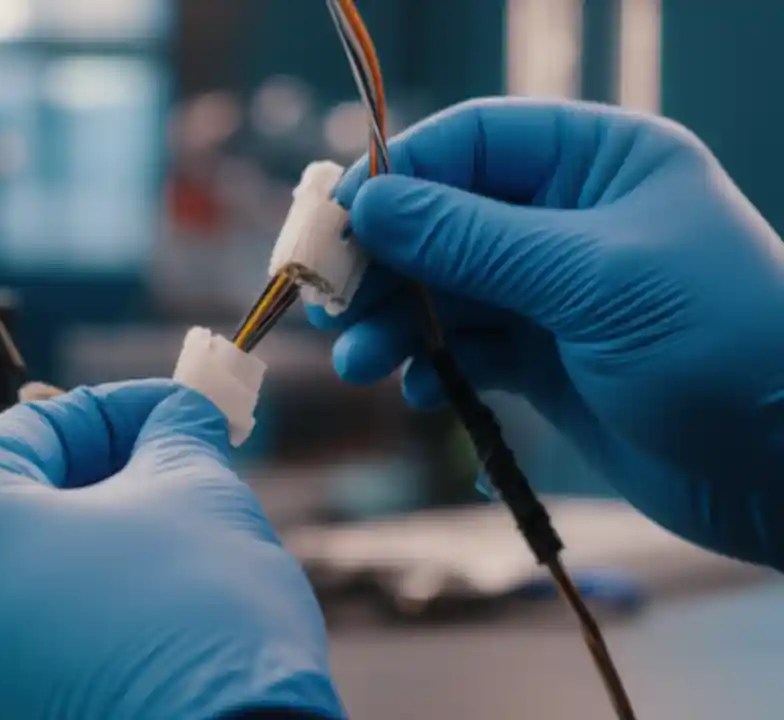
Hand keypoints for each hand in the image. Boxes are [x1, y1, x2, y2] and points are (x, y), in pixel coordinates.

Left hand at [0, 380, 342, 719]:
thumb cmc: (205, 623)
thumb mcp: (197, 490)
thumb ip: (173, 429)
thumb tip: (175, 412)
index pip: (25, 430)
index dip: (110, 408)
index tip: (171, 408)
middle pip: (16, 505)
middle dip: (104, 472)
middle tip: (178, 460)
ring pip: (24, 578)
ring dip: (95, 541)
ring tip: (176, 531)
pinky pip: (32, 642)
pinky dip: (84, 608)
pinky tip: (154, 604)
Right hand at [314, 98, 783, 568]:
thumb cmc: (721, 345)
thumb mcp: (592, 279)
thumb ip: (471, 240)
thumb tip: (366, 205)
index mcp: (600, 162)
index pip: (473, 141)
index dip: (397, 176)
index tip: (335, 223)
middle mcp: (570, 218)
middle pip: (445, 219)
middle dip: (385, 263)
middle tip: (330, 306)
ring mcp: (556, 293)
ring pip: (447, 292)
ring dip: (397, 325)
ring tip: (362, 365)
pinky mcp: (548, 362)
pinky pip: (468, 351)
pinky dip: (435, 370)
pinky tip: (422, 394)